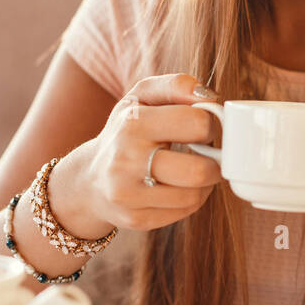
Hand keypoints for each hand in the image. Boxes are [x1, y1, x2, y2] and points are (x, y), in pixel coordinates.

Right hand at [63, 73, 223, 231]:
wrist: (89, 179)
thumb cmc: (125, 132)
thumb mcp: (142, 97)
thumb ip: (176, 85)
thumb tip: (210, 97)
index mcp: (132, 123)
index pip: (197, 123)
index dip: (211, 124)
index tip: (205, 128)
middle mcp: (126, 160)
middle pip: (199, 170)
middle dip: (215, 161)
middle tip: (209, 154)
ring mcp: (129, 194)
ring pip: (195, 195)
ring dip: (206, 182)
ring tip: (197, 169)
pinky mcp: (136, 218)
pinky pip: (185, 211)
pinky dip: (192, 198)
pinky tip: (182, 186)